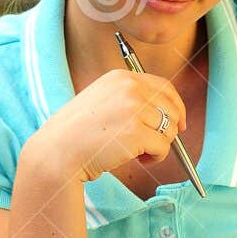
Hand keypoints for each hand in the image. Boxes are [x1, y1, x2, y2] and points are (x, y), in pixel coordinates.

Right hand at [23, 69, 186, 185]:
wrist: (58, 152)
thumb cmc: (77, 134)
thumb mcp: (102, 101)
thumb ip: (130, 100)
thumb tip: (167, 115)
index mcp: (122, 77)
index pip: (164, 87)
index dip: (176, 106)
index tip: (179, 123)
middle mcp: (130, 88)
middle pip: (171, 108)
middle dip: (169, 130)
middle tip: (155, 145)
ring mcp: (134, 109)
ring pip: (169, 130)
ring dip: (160, 145)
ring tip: (139, 153)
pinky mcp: (136, 133)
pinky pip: (163, 147)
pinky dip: (156, 158)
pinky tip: (137, 160)